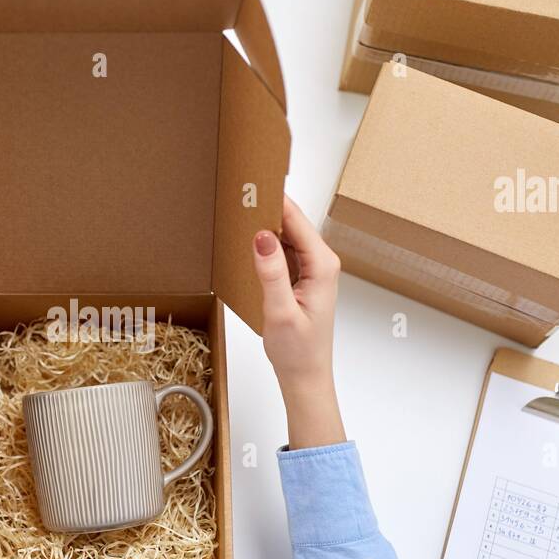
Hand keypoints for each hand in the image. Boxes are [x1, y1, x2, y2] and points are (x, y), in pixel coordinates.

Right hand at [252, 195, 346, 449]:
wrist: (305, 376)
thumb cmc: (298, 351)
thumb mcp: (280, 312)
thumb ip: (272, 273)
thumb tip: (263, 236)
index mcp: (321, 264)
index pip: (295, 219)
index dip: (273, 198)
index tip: (251, 182)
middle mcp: (320, 261)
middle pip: (290, 222)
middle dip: (265, 208)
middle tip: (236, 194)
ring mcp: (310, 268)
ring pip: (284, 235)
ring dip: (262, 225)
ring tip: (236, 212)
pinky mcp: (300, 277)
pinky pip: (281, 251)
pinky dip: (264, 245)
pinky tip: (245, 243)